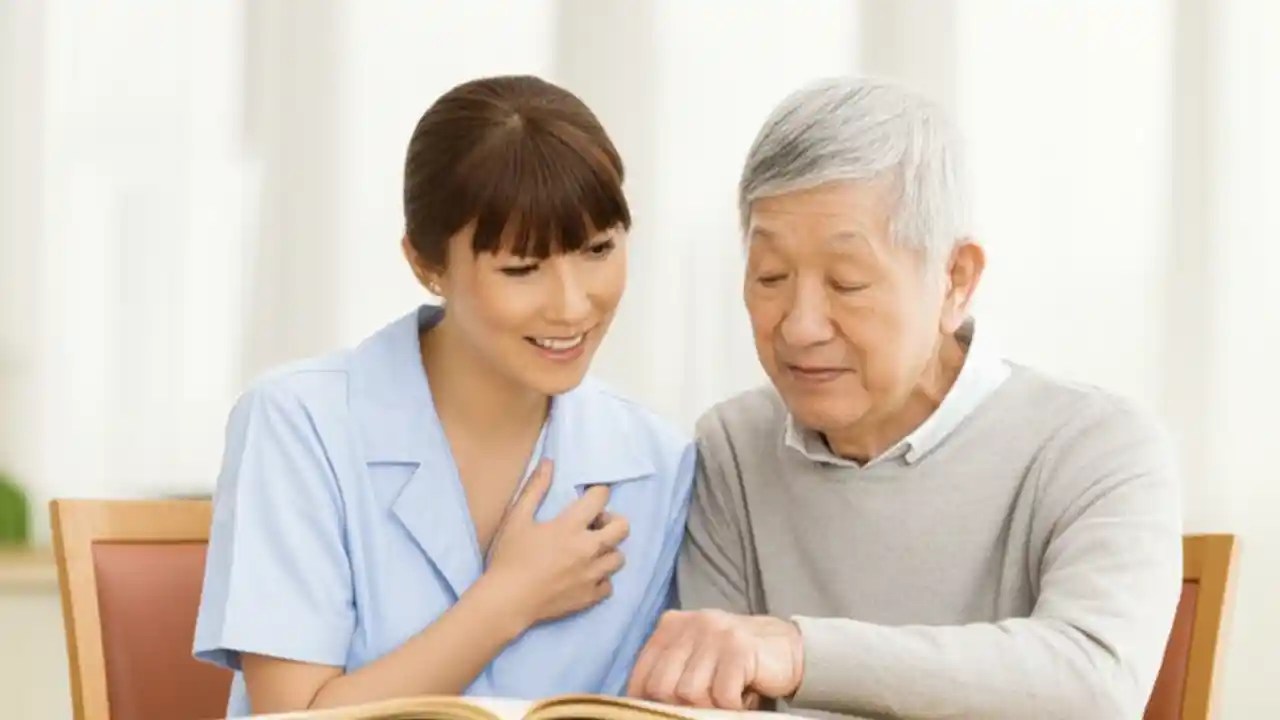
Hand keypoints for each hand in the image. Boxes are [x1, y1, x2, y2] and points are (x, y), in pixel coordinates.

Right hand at [485, 460, 629, 625]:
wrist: (507, 601)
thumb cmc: (509, 558)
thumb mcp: (517, 518)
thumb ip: (535, 489)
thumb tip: (549, 463)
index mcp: (571, 526)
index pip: (601, 497)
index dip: (596, 494)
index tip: (588, 500)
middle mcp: (588, 549)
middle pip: (623, 527)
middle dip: (612, 521)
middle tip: (593, 525)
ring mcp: (592, 575)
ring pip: (619, 557)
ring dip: (607, 550)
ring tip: (589, 551)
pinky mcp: (590, 597)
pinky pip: (609, 584)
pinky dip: (601, 578)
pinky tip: (584, 575)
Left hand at [626, 610, 803, 709]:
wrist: (788, 649)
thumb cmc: (735, 662)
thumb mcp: (695, 659)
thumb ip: (669, 673)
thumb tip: (639, 706)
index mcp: (672, 625)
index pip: (643, 672)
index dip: (645, 700)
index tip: (657, 713)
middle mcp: (690, 624)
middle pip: (662, 686)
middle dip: (680, 707)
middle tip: (705, 707)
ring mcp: (714, 633)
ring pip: (690, 693)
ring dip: (709, 707)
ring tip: (728, 699)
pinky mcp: (738, 649)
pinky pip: (721, 695)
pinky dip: (732, 706)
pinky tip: (744, 697)